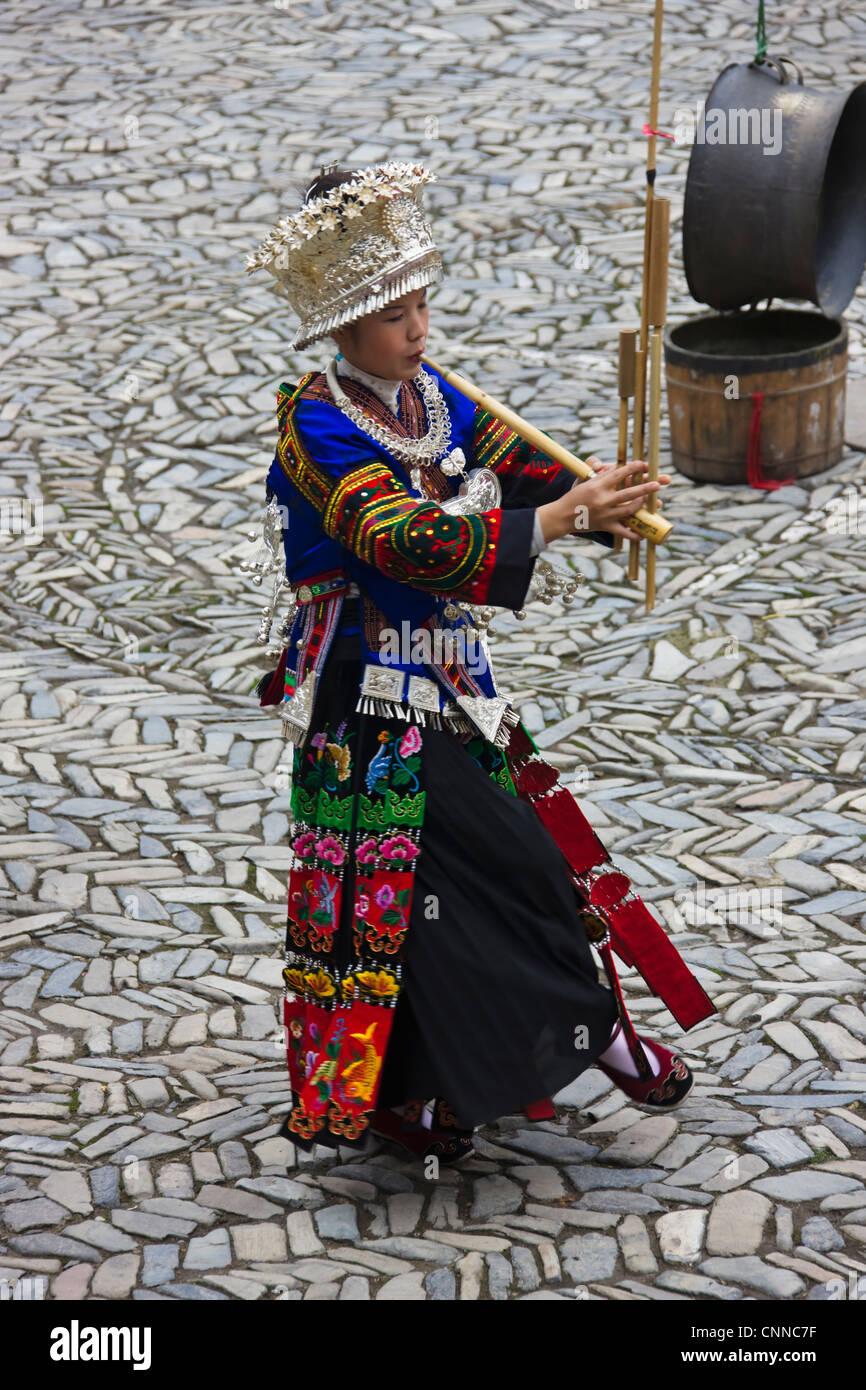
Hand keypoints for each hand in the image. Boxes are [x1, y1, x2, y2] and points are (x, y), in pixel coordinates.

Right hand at [537, 457, 669, 542]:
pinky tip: (643, 534)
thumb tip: (615, 466)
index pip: (619, 474)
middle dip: (646, 487)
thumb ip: (601, 475)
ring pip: (629, 510)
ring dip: (643, 505)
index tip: (643, 464)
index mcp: (598, 486)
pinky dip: (633, 534)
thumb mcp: (585, 481)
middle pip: (629, 492)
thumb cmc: (574, 497)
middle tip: (658, 484)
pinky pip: (623, 531)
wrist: (561, 517)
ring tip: (652, 502)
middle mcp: (603, 499)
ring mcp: (605, 514)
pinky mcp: (605, 526)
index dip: (633, 468)